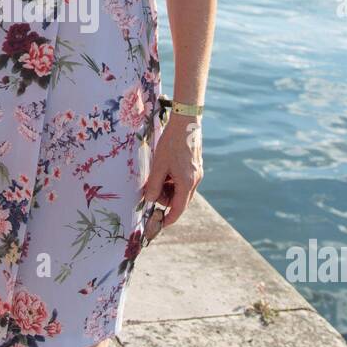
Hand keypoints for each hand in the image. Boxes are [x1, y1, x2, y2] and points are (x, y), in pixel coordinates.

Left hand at [142, 115, 202, 235]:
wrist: (186, 123)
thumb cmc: (172, 143)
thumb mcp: (159, 165)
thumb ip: (154, 185)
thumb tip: (149, 200)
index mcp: (186, 183)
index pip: (178, 209)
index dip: (168, 219)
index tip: (159, 223)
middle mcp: (195, 181)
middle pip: (180, 201)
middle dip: (165, 199)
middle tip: (152, 189)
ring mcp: (197, 174)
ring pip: (181, 191)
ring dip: (169, 189)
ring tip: (158, 175)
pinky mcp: (196, 167)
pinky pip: (184, 181)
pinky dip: (173, 181)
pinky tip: (166, 169)